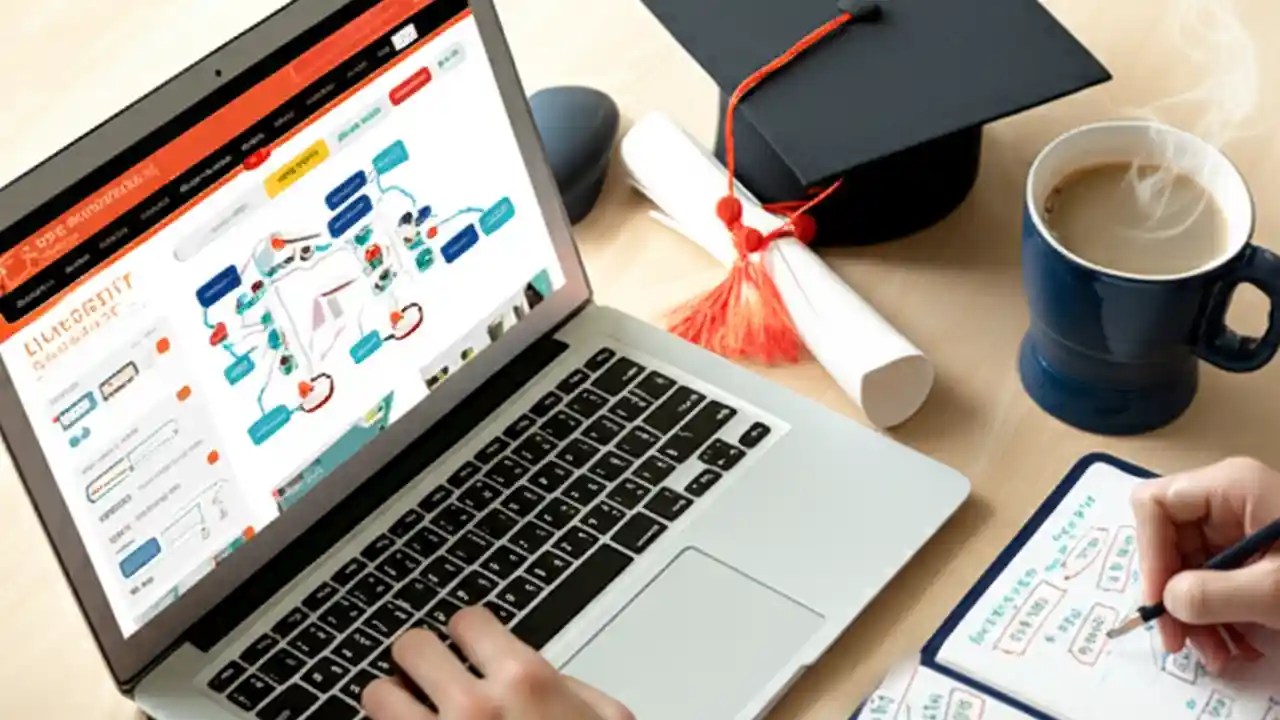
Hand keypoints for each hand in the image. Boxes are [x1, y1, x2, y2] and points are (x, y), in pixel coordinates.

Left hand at [362, 606, 633, 719]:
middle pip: (412, 648)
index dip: (469, 634)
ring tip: (415, 716)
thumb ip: (572, 688)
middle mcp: (473, 708)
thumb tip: (546, 675)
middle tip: (433, 678)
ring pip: (377, 695)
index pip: (467, 621)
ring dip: (394, 703)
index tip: (469, 645)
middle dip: (422, 662)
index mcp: (525, 682)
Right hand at [1131, 457, 1279, 672]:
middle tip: (1182, 644)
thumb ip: (1214, 595)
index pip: (1155, 505)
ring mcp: (1240, 523)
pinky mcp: (1254, 551)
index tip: (1161, 603)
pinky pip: (1215, 579)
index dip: (1149, 553)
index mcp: (1231, 485)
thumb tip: (1168, 602)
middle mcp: (1228, 497)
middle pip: (1169, 540)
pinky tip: (1237, 645)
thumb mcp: (1276, 592)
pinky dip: (1219, 614)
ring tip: (1219, 656)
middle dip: (1175, 596)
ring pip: (1189, 567)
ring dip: (1196, 615)